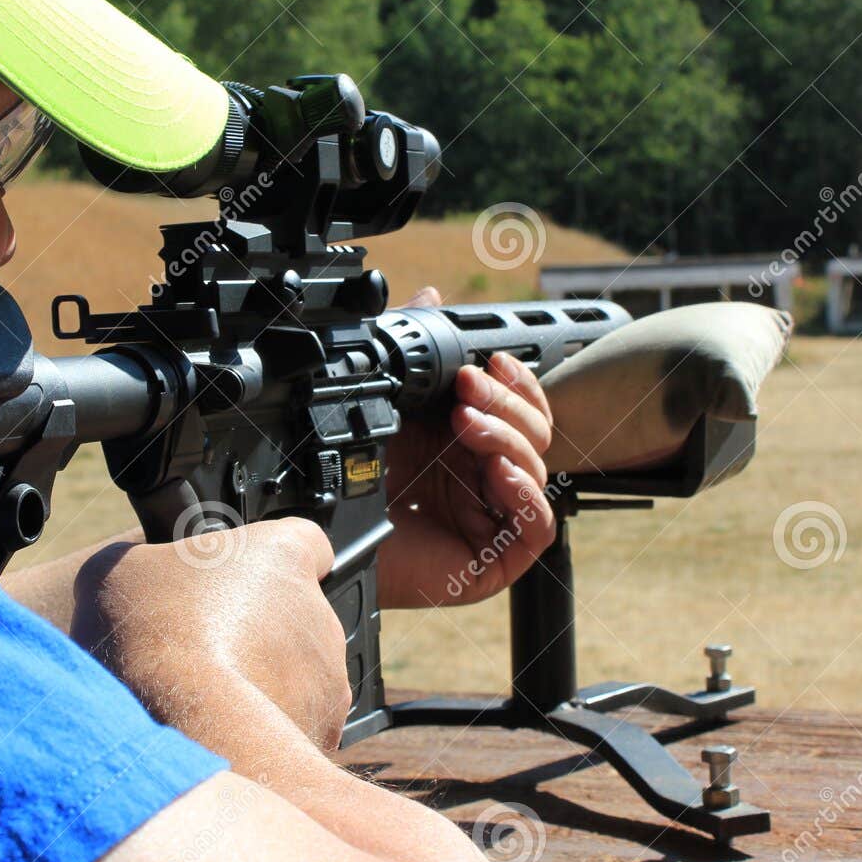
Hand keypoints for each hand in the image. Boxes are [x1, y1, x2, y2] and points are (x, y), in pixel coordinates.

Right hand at [69, 518, 349, 750]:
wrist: (180, 728)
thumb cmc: (153, 636)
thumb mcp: (118, 570)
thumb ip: (146, 559)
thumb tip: (141, 569)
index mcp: (282, 554)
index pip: (307, 541)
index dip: (277, 559)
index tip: (248, 576)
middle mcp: (319, 610)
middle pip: (295, 613)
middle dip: (258, 630)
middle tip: (204, 647)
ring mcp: (328, 674)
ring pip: (300, 672)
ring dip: (265, 680)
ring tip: (209, 697)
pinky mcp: (324, 730)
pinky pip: (298, 723)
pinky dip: (268, 729)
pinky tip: (225, 732)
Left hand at [377, 287, 557, 607]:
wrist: (323, 529)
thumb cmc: (352, 477)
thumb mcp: (392, 404)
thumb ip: (414, 352)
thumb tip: (432, 297)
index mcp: (472, 447)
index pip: (525, 412)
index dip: (520, 383)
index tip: (494, 360)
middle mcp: (486, 482)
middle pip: (536, 435)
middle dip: (507, 403)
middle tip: (467, 388)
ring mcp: (491, 522)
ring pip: (538, 473)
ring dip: (508, 439)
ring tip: (466, 424)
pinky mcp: (492, 563)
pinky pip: (537, 529)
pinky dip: (526, 495)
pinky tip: (497, 472)